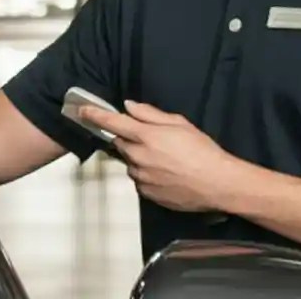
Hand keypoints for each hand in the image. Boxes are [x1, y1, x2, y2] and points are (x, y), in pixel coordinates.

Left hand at [80, 101, 243, 212]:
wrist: (218, 184)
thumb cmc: (202, 150)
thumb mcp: (180, 124)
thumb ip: (150, 114)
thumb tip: (128, 106)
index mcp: (146, 136)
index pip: (113, 123)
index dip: (96, 116)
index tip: (83, 111)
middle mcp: (139, 157)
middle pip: (120, 144)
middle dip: (127, 139)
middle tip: (149, 139)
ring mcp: (141, 178)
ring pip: (130, 163)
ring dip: (139, 158)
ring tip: (164, 160)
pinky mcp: (147, 194)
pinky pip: (139, 181)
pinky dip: (147, 175)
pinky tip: (166, 174)